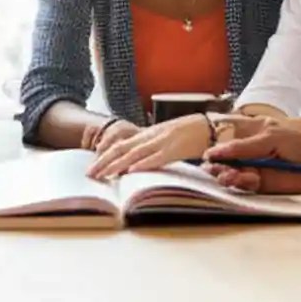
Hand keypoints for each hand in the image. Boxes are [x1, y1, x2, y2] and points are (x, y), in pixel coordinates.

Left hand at [86, 114, 211, 179]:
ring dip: (116, 165)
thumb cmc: (190, 134)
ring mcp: (162, 142)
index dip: (105, 154)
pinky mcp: (174, 149)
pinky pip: (155, 158)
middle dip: (103, 162)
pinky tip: (131, 171)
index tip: (93, 165)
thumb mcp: (165, 138)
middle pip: (121, 149)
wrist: (210, 126)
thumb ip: (151, 149)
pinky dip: (142, 164)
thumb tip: (136, 163)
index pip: (121, 143)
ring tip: (102, 175)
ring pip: (133, 154)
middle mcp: (151, 137)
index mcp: (148, 134)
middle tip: (89, 174)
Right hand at [202, 118, 300, 193]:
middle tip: (216, 169)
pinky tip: (247, 180)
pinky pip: (245, 185)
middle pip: (226, 159)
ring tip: (230, 176)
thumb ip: (247, 145)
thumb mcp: (273, 137)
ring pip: (232, 173)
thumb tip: (221, 151)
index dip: (218, 148)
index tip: (209, 156)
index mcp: (254, 133)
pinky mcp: (261, 185)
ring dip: (228, 175)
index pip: (229, 140)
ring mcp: (254, 169)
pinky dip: (242, 183)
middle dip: (219, 165)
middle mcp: (250, 152)